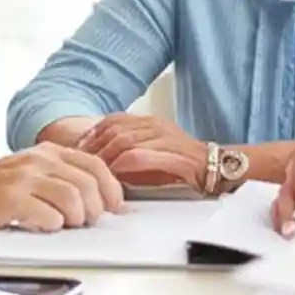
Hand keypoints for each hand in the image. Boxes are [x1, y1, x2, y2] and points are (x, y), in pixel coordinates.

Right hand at [0, 142, 124, 231]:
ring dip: (76, 219)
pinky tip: (43, 225)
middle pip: (89, 184)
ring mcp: (25, 178)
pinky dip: (52, 225)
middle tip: (87, 222)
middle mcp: (40, 160)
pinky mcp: (11, 199)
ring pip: (73, 199)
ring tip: (65, 224)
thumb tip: (97, 198)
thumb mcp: (30, 169)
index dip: (112, 188)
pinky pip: (48, 215)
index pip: (96, 165)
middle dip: (95, 209)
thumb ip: (60, 176)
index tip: (115, 207)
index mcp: (49, 152)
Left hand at [77, 113, 209, 192]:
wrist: (215, 168)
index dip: (93, 133)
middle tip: (81, 163)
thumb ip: (131, 150)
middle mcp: (155, 125)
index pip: (113, 119)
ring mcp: (164, 138)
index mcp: (150, 121)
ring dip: (104, 156)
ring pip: (123, 141)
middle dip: (94, 146)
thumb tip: (101, 160)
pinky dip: (121, 165)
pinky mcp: (171, 154)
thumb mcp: (153, 151)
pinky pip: (139, 156)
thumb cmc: (182, 164)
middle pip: (114, 129)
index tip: (79, 149)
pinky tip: (113, 175)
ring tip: (94, 171)